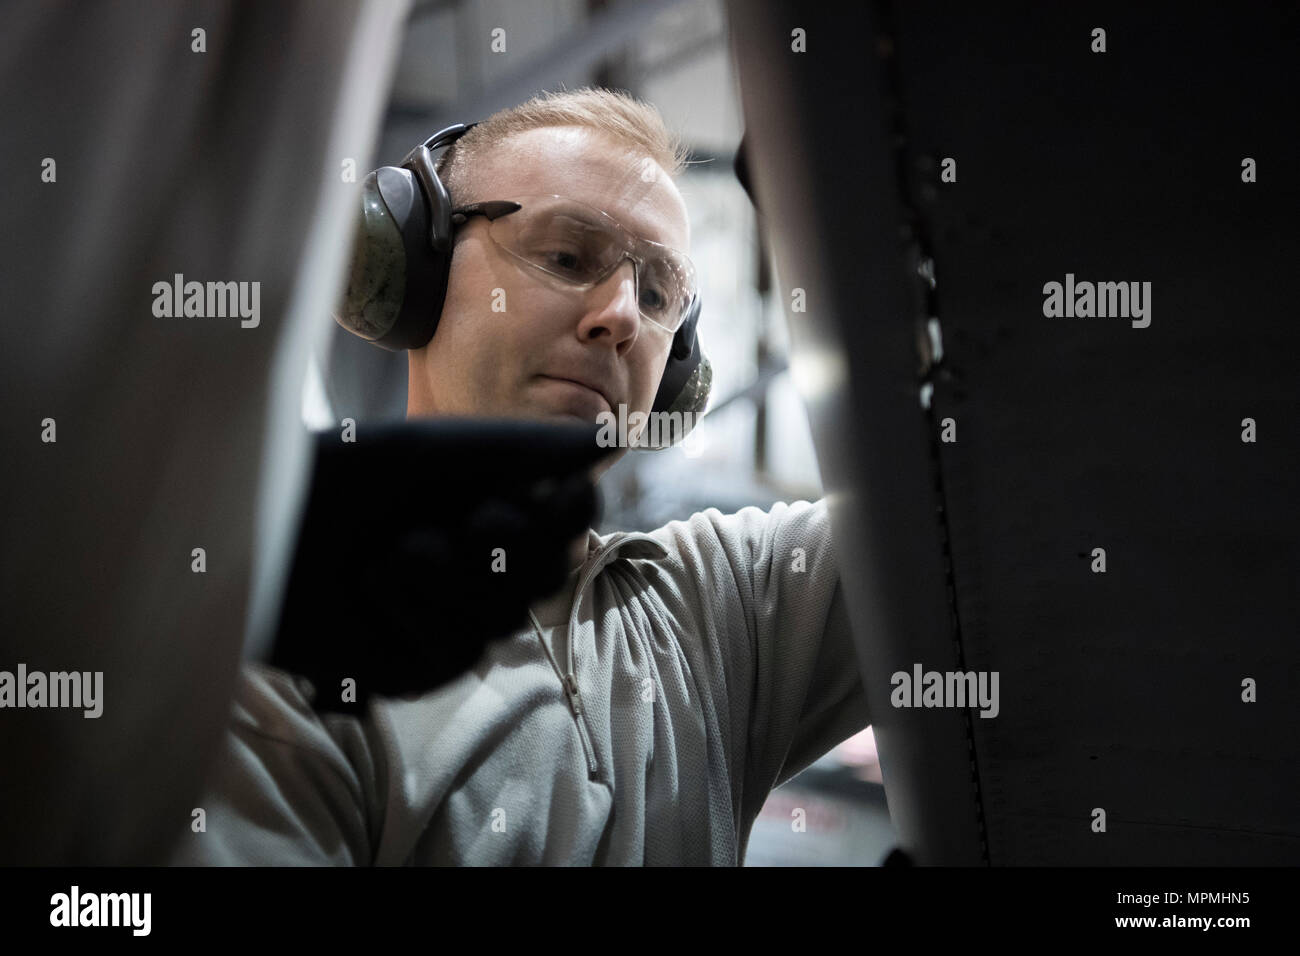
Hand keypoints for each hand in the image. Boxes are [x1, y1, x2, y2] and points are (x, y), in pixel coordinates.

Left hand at [267, 419, 610, 712]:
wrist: (255, 522)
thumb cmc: (343, 474)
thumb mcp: (438, 452)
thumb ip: (526, 449)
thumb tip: (608, 441)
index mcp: (491, 510)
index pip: (569, 523)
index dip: (571, 513)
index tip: (562, 491)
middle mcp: (479, 568)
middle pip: (550, 576)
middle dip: (513, 547)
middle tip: (471, 520)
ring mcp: (447, 620)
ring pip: (503, 621)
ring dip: (453, 581)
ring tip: (396, 552)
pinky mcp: (408, 667)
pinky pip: (451, 655)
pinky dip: (416, 615)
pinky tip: (376, 584)